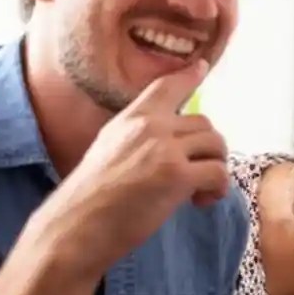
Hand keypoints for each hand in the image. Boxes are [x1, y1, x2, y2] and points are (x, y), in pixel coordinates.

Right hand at [31, 60, 229, 276]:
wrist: (75, 227)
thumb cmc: (89, 198)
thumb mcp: (109, 149)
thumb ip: (139, 137)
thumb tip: (172, 142)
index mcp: (131, 118)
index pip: (166, 86)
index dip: (189, 75)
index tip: (201, 66)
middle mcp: (149, 126)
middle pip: (204, 124)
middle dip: (208, 150)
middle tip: (196, 176)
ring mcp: (164, 148)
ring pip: (216, 146)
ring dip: (215, 169)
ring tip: (197, 192)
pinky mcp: (177, 175)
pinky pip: (218, 173)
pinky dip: (218, 189)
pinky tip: (199, 202)